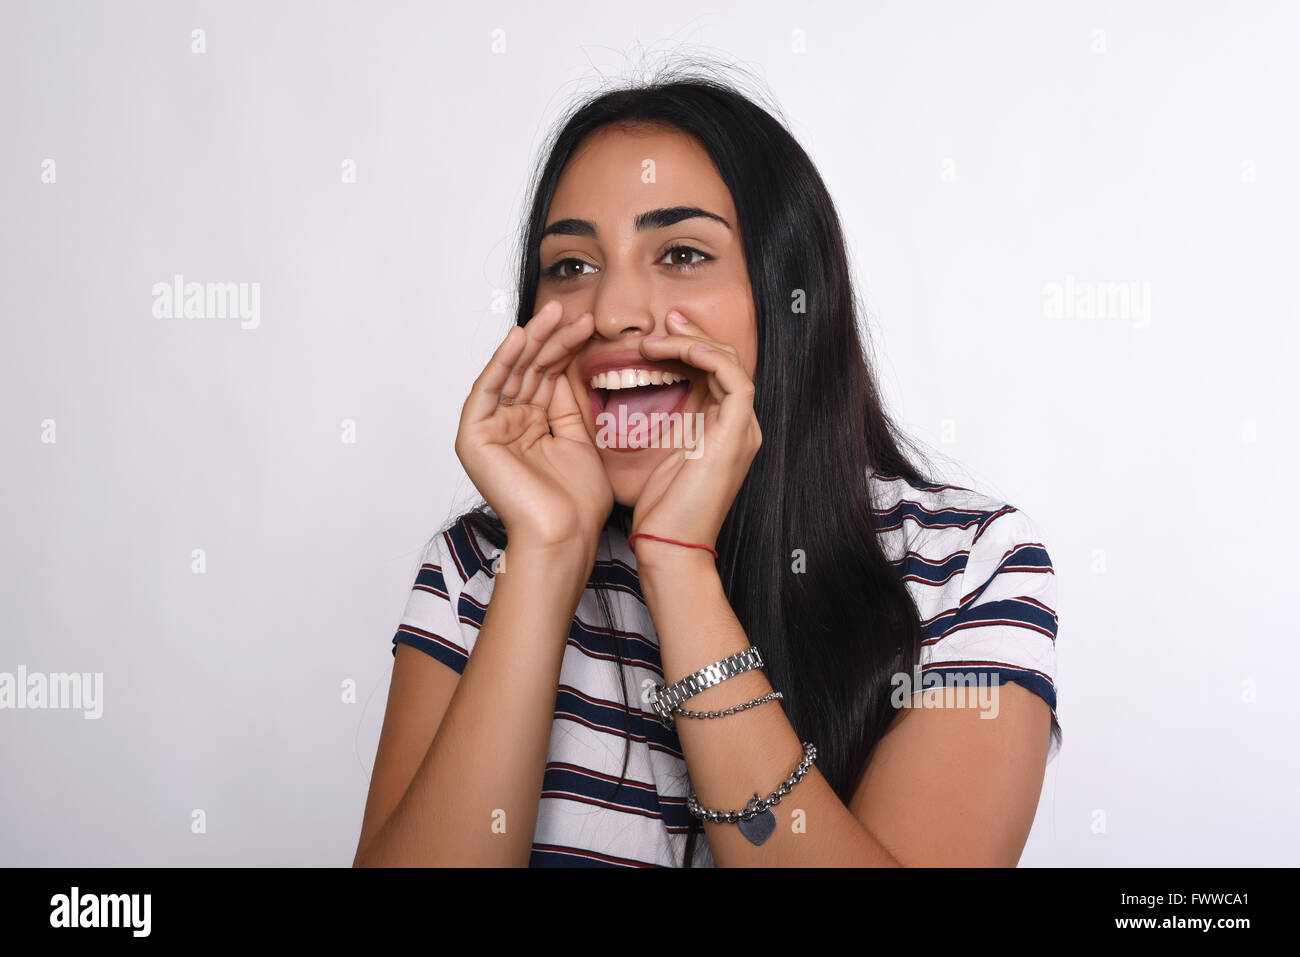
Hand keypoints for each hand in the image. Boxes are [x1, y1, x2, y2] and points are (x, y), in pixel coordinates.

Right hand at [454, 301, 613, 554]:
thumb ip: (569, 403)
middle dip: (550, 339)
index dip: (565, 350)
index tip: (587, 326)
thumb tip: (565, 365)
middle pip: (530, 371)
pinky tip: (521, 338)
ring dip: (532, 341)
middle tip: (572, 310)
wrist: (564, 536)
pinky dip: (503, 362)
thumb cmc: (576, 504)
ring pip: (511, 374)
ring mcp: (489, 430)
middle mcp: (509, 426)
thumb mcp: (580, 440)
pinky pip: (488, 390)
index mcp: (532, 428)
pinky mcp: (473, 437)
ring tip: (554, 314)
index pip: (547, 378)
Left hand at [629, 310, 761, 559]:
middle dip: (694, 336)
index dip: (691, 346)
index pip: (717, 373)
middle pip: (727, 362)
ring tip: (655, 339)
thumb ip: (663, 418)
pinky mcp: (737, 433)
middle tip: (663, 321)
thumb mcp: (659, 451)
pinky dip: (707, 357)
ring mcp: (743, 430)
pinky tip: (674, 351)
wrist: (671, 544)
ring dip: (693, 344)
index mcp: (724, 430)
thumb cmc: (660, 509)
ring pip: (731, 363)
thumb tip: (644, 388)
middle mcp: (740, 427)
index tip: (660, 333)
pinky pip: (734, 378)